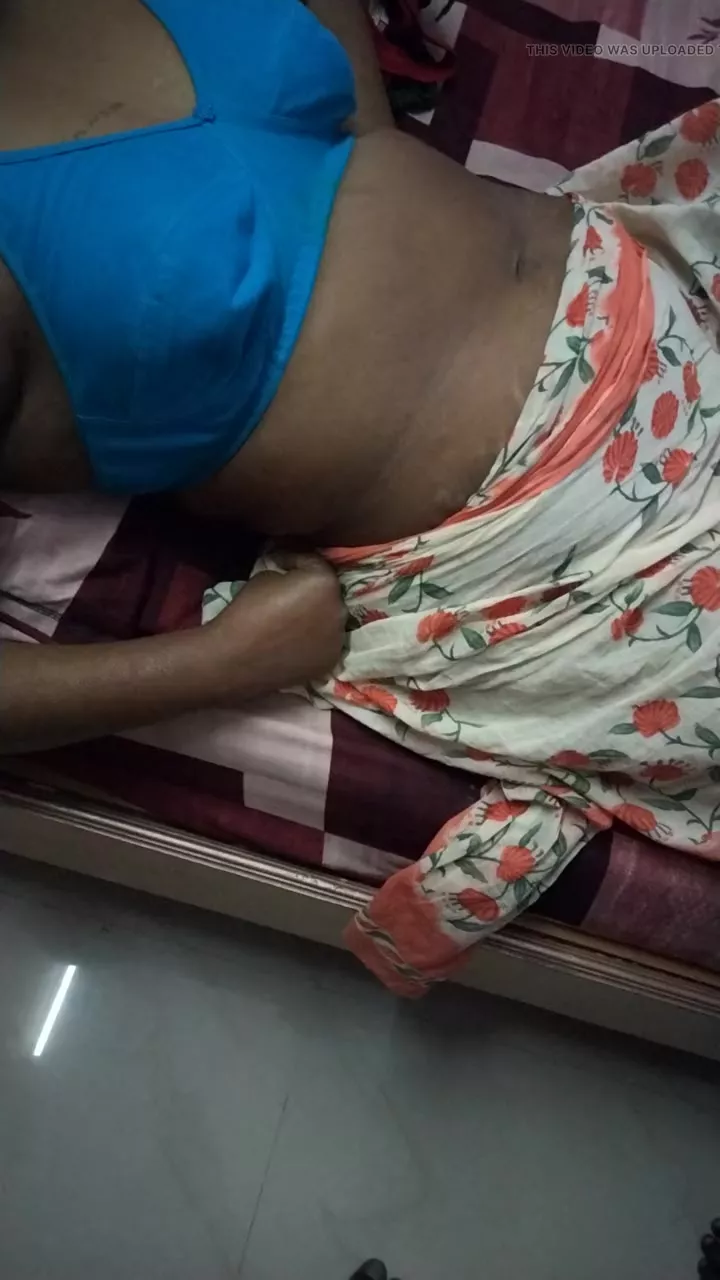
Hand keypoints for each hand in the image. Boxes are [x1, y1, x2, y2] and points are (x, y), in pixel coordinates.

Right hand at [206, 552, 346, 699]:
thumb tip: (289, 579)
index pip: (314, 562)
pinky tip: (294, 641)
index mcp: (324, 582)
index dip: (294, 559)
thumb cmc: (248, 611)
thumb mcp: (264, 576)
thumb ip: (285, 575)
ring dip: (314, 616)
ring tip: (293, 620)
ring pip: (328, 620)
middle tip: (289, 592)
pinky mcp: (329, 661)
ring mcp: (337, 639)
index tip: (280, 562)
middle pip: (327, 593)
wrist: (236, 658)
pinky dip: (312, 640)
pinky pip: (323, 643)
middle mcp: (339, 609)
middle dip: (310, 589)